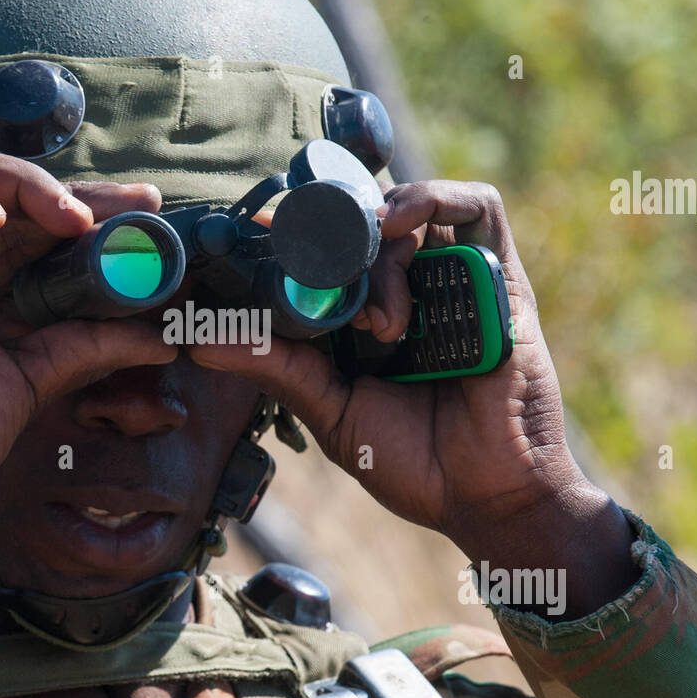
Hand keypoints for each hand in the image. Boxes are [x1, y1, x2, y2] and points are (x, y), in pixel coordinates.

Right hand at [0, 144, 174, 550]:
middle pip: (4, 189)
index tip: (144, 209)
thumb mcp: (43, 372)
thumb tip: (167, 340)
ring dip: (22, 180)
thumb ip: (95, 342)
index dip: (86, 206)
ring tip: (69, 219)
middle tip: (130, 206)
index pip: (31, 221)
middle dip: (71, 190)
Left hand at [189, 181, 635, 614]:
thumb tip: (196, 340)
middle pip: (364, 220)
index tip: (249, 229)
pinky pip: (478, 208)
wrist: (487, 498)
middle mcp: (408, 288)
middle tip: (312, 270)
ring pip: (408, 210)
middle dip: (331, 234)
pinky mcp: (500, 277)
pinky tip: (399, 225)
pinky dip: (435, 199)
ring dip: (378, 240)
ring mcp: (453, 278)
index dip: (290, 232)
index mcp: (363, 316)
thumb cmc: (413, 462)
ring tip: (376, 315)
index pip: (325, 249)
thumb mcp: (330, 410)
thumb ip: (274, 366)